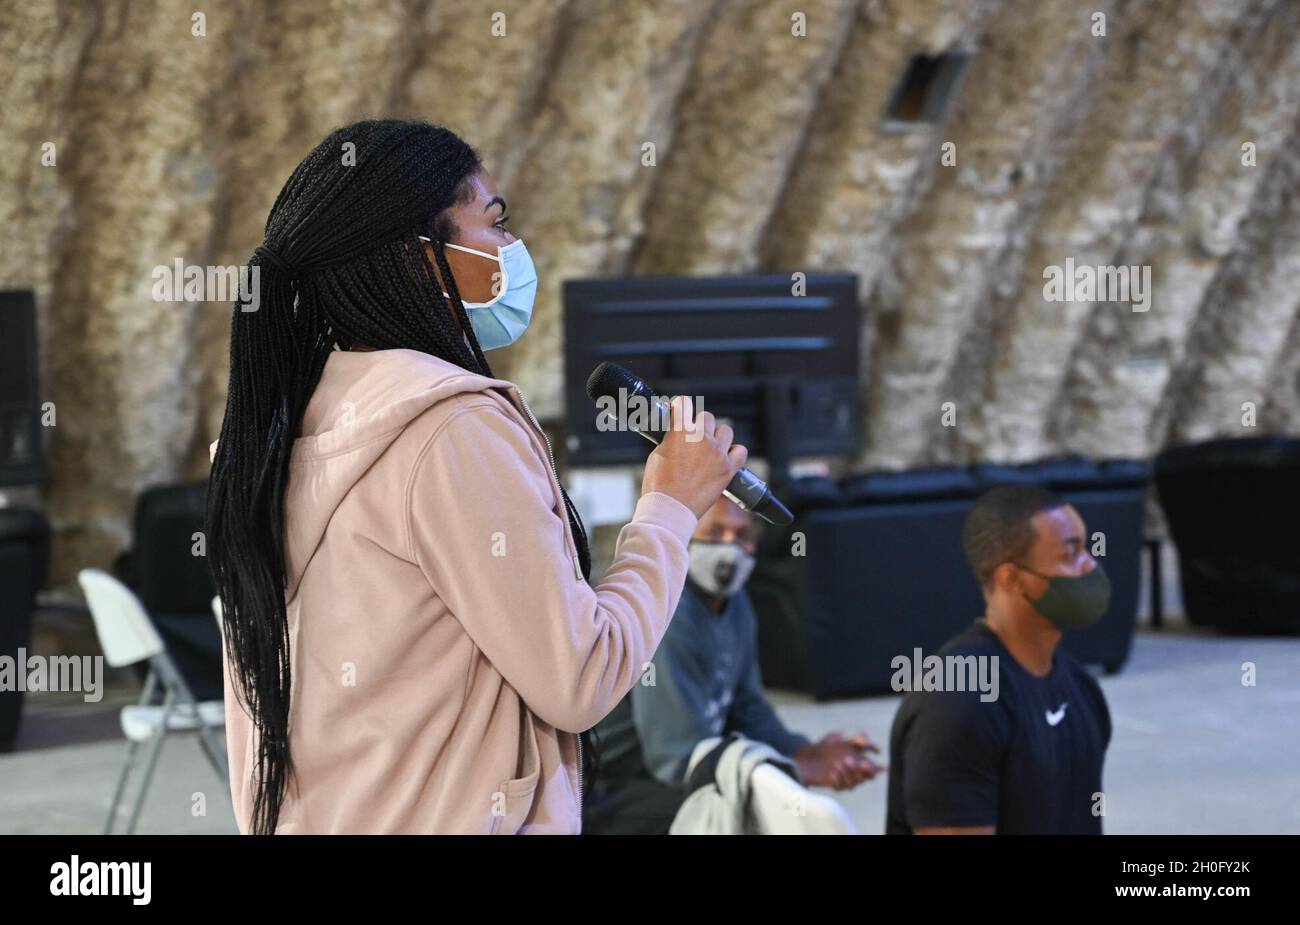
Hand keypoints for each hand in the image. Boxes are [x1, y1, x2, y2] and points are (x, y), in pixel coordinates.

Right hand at [640, 395, 747, 519]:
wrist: (670, 509)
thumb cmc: (659, 485)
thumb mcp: (657, 454)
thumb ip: (671, 437)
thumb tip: (676, 428)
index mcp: (681, 431)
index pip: (684, 403)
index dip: (680, 407)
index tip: (680, 412)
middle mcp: (701, 438)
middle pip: (707, 417)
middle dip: (700, 426)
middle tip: (693, 439)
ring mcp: (717, 453)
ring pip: (726, 431)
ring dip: (718, 437)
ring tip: (709, 450)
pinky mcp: (728, 469)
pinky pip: (740, 450)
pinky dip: (734, 453)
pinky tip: (725, 458)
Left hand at [793, 731, 884, 789]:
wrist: (804, 759)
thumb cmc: (821, 748)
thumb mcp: (834, 739)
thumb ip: (849, 738)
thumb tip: (865, 736)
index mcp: (857, 757)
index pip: (872, 757)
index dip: (875, 755)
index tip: (876, 751)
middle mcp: (854, 769)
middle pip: (869, 774)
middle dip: (868, 770)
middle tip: (863, 764)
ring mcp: (846, 778)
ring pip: (855, 781)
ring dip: (850, 773)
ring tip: (838, 763)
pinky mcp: (836, 785)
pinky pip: (841, 786)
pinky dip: (838, 779)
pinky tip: (832, 772)